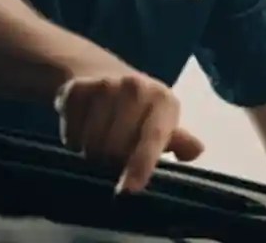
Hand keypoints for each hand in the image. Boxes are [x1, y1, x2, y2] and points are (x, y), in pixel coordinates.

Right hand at [53, 72, 204, 192]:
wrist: (103, 75)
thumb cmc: (140, 111)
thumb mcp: (163, 123)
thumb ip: (177, 141)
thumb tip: (195, 150)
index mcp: (163, 100)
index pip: (152, 138)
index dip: (140, 166)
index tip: (128, 191)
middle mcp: (136, 87)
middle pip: (116, 148)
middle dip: (112, 163)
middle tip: (113, 159)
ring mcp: (105, 85)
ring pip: (91, 143)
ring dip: (91, 154)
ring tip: (99, 145)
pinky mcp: (77, 88)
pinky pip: (70, 132)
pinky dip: (72, 141)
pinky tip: (82, 131)